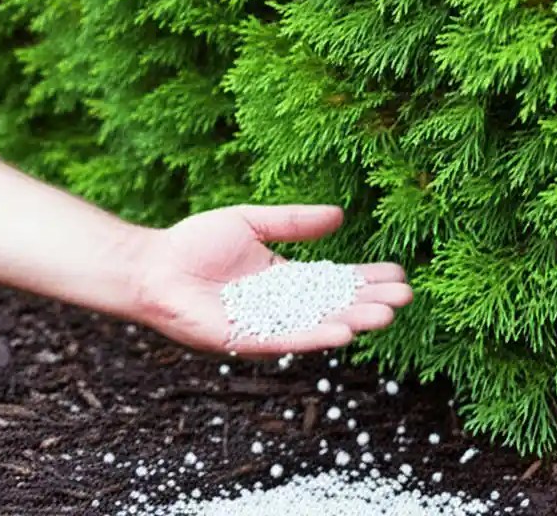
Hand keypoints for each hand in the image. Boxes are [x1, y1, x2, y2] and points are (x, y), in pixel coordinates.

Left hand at [128, 204, 411, 354]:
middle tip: (405, 298)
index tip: (399, 275)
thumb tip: (340, 215)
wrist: (150, 266)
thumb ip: (294, 222)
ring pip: (316, 327)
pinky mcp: (243, 340)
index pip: (336, 282)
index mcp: (285, 281)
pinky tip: (342, 334)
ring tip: (384, 317)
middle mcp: (281, 307)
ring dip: (352, 323)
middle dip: (370, 303)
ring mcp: (264, 326)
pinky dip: (313, 338)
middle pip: (335, 307)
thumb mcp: (252, 222)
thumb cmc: (194, 243)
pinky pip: (284, 341)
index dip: (367, 280)